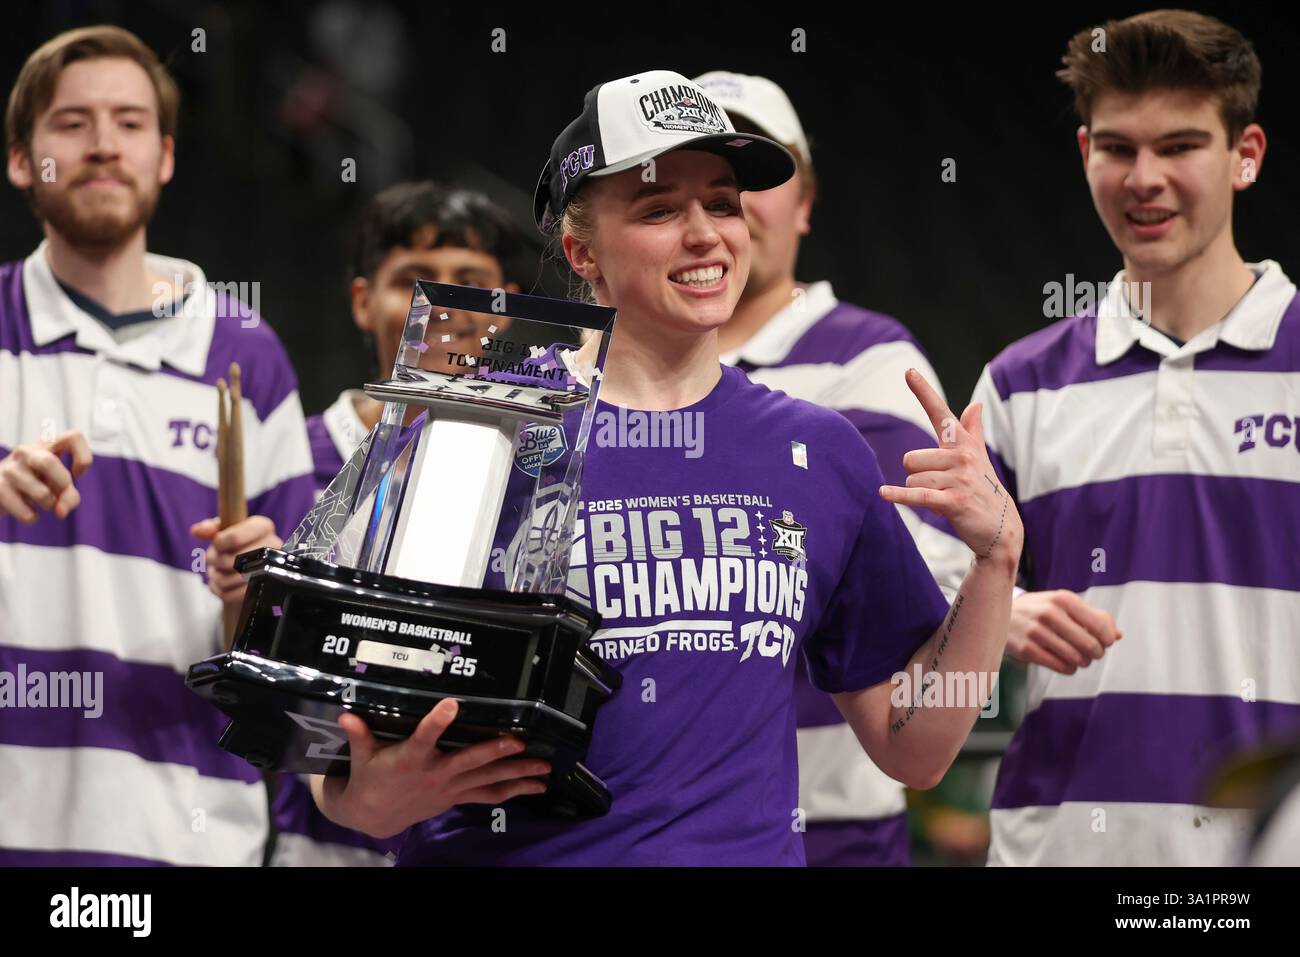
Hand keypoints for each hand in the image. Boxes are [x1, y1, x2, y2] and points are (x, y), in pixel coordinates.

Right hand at [0, 430, 91, 523]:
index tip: (77, 473)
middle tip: (59, 491)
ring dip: (49, 505)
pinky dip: (32, 518)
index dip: (83, 457)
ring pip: (42, 493)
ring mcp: (9, 469)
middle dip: (62, 484)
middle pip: (49, 462)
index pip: (74, 437)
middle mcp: (26, 451)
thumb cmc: (34, 486)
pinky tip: (27, 512)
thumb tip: (60, 512)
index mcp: (45, 445)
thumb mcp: (57, 487)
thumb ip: (69, 496)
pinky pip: (26, 513)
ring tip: (42, 502)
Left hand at [190, 514, 281, 603]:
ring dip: (217, 576)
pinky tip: (219, 584)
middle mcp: (272, 546)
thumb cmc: (236, 543)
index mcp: (263, 527)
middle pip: (232, 559)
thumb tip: (197, 531)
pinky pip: (235, 594)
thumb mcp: (224, 530)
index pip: (235, 538)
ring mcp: (271, 569)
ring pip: (232, 578)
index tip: (217, 544)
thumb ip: (210, 528)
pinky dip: (220, 590)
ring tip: (216, 571)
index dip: (218, 543)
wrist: (251, 564)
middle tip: (212, 560)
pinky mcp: (263, 588)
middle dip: (215, 561)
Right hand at [316, 699, 549, 837]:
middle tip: (519, 742)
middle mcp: (434, 773)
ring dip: (517, 773)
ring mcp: (449, 788)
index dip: (438, 721)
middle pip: (469, 761)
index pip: (424, 737)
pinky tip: (535, 787)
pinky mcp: (457, 796)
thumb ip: (359, 733)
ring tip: (543, 768)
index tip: (452, 704)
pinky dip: (513, 791)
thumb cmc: (369, 776)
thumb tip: (345, 712)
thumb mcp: (361, 755)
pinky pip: (489, 795)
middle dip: (495, 751)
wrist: (374, 815)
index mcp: (410, 758)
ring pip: (487, 780)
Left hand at [879, 369, 1023, 568]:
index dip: (923, 391)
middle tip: (940, 487)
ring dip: (919, 493)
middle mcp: (963, 456)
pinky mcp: (955, 501)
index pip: (940, 412)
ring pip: (912, 479)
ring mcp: (960, 478)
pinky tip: (883, 493)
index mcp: (964, 443)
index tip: (908, 371)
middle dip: (917, 476)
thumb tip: (976, 404)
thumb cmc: (983, 487)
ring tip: (942, 498)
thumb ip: (972, 430)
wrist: (1001, 526)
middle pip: (911, 459)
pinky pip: (918, 495)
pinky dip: (899, 496)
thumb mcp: (978, 456)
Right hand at [1007, 589, 1121, 673]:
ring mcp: (1036, 632)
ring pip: (1076, 658)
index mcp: (1062, 598)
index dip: (1107, 638)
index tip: (1105, 642)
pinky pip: (1061, 667)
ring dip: (1082, 662)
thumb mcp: (1063, 604)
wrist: (998, 614)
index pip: (1099, 625)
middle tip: (1092, 653)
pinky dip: (1069, 668)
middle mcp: (1049, 613)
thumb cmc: (1039, 610)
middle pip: (1090, 645)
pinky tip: (1066, 663)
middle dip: (1096, 653)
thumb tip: (1117, 635)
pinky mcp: (1027, 649)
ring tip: (1079, 658)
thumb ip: (1093, 616)